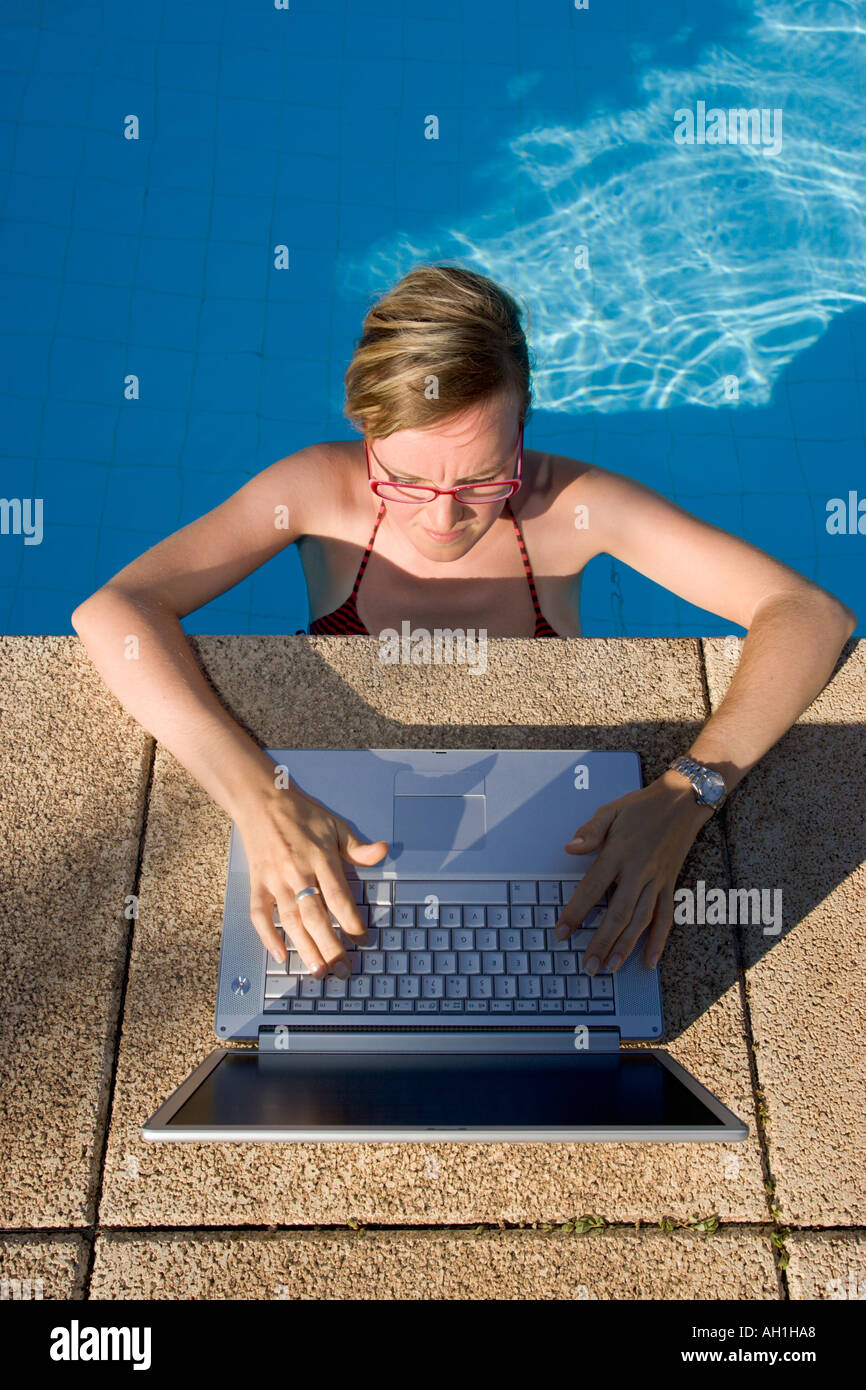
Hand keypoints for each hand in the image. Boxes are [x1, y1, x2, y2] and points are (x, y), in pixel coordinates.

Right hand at [237, 783, 388, 978]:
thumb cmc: (300, 814)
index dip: (352, 922)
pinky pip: (260, 915)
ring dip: (305, 948)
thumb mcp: (335, 825)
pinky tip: (281, 955)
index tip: (362, 940)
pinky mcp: (257, 884)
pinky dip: (268, 937)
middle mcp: (297, 872)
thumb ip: (357, 847)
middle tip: (343, 969)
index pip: (339, 898)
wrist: (261, 801)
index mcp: (320, 858)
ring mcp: (275, 880)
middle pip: (316, 916)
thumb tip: (382, 852)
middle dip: (331, 947)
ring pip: (291, 921)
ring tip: (318, 971)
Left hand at [554, 773, 714, 974]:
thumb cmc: (641, 806)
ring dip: (626, 946)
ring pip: (641, 920)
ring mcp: (656, 880)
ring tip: (612, 967)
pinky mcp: (670, 884)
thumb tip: (570, 848)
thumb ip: (590, 831)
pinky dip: (659, 940)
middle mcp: (638, 871)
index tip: (561, 932)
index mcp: (618, 853)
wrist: (683, 801)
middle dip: (601, 942)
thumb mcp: (611, 810)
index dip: (576, 912)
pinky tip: (650, 960)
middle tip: (588, 966)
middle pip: (618, 913)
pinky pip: (666, 916)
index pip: (592, 888)